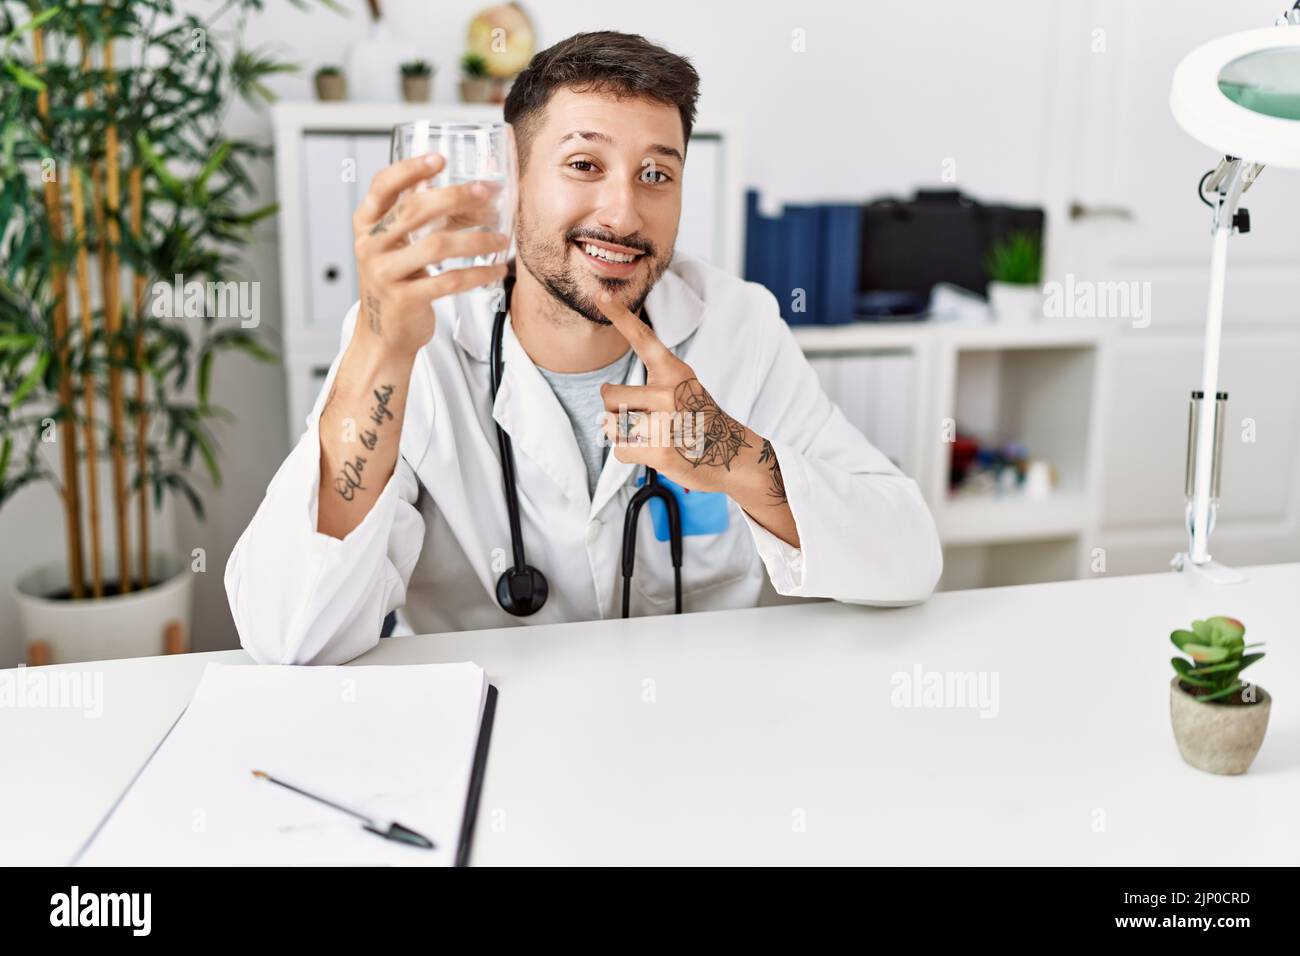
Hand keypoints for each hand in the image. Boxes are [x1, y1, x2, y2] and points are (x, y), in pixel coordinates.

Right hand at [351, 152, 509, 358]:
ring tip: (501, 238)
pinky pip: (449, 281)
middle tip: (487, 192)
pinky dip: (478, 274)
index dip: (409, 168)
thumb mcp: (394, 244)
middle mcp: (370, 245)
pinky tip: (496, 270)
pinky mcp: (405, 300)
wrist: (384, 333)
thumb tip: (461, 186)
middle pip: (415, 210)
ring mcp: (385, 273)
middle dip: (455, 197)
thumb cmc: (396, 281)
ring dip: (476, 239)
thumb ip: (416, 216)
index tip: (439, 158)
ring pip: (437, 246)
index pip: (382, 186)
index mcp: (366, 224)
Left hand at [596, 291, 752, 493]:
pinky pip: (620, 449)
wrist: (732, 453)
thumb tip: (605, 401)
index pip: (643, 339)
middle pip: (609, 396)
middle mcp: (669, 393)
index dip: (620, 315)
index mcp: (674, 372)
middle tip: (639, 417)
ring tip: (652, 434)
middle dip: (613, 410)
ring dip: (624, 433)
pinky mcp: (661, 450)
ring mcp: (666, 422)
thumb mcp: (682, 387)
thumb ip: (650, 383)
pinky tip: (654, 451)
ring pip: (611, 426)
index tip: (600, 293)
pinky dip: (631, 453)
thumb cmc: (697, 418)